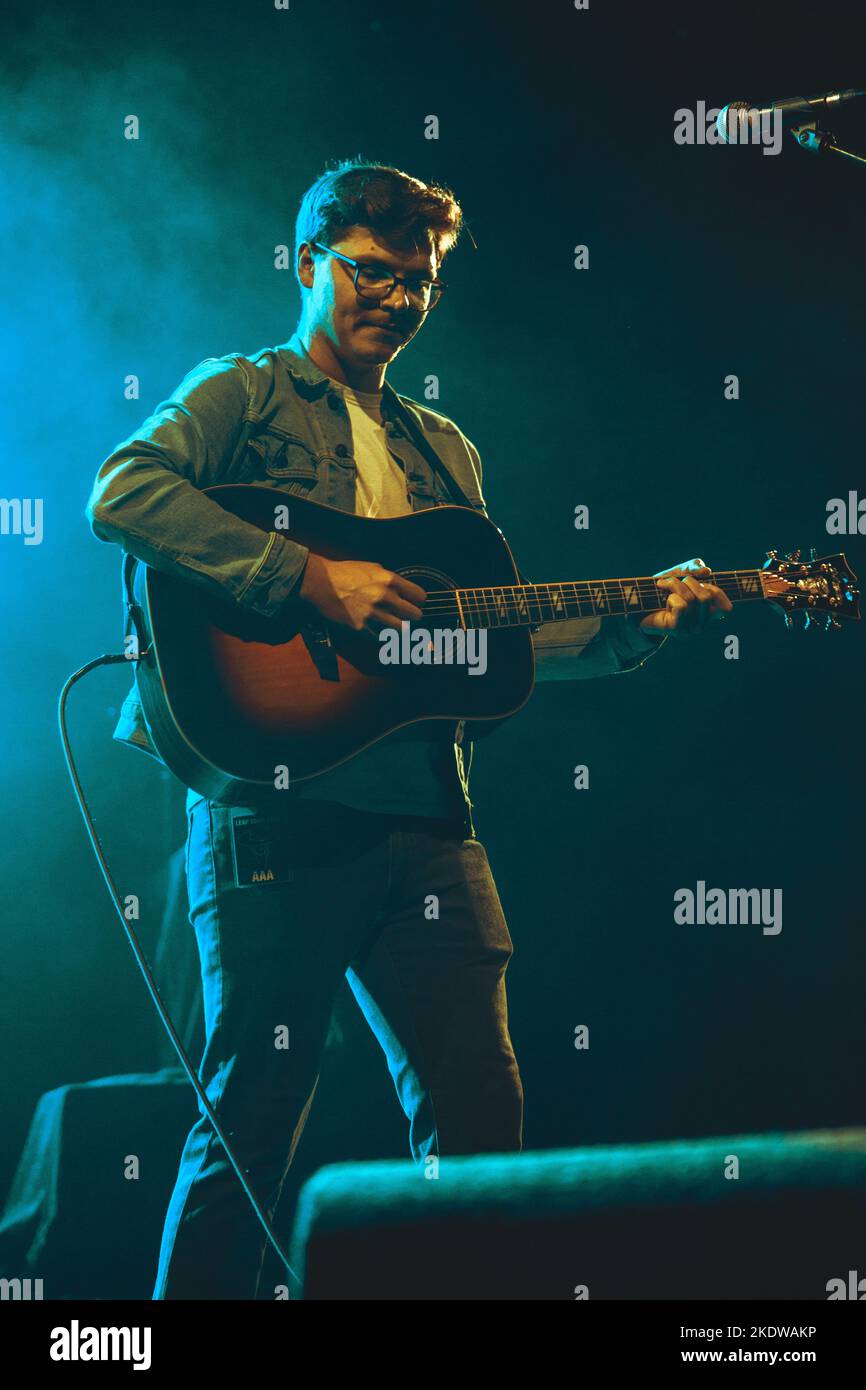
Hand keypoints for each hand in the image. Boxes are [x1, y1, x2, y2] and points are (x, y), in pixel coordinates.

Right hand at [298, 553, 425, 633]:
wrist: (320, 583)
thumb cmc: (344, 573)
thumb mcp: (371, 567)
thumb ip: (389, 579)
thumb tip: (402, 588)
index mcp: (389, 580)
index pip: (420, 596)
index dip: (419, 600)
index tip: (416, 603)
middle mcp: (384, 597)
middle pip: (415, 615)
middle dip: (412, 616)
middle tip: (407, 616)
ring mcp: (373, 614)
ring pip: (401, 629)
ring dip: (399, 627)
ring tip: (395, 624)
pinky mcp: (361, 627)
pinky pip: (380, 636)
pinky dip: (380, 634)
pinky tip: (377, 628)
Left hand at [638, 557, 732, 634]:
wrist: (637, 604)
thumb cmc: (661, 590)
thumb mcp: (679, 573)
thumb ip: (693, 567)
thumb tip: (706, 570)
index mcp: (707, 614)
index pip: (726, 607)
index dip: (717, 591)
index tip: (703, 582)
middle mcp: (701, 624)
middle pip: (707, 597)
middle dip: (690, 581)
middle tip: (677, 581)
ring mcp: (689, 629)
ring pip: (692, 599)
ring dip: (675, 585)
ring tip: (663, 585)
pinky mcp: (677, 629)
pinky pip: (681, 605)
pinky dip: (670, 596)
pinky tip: (663, 601)